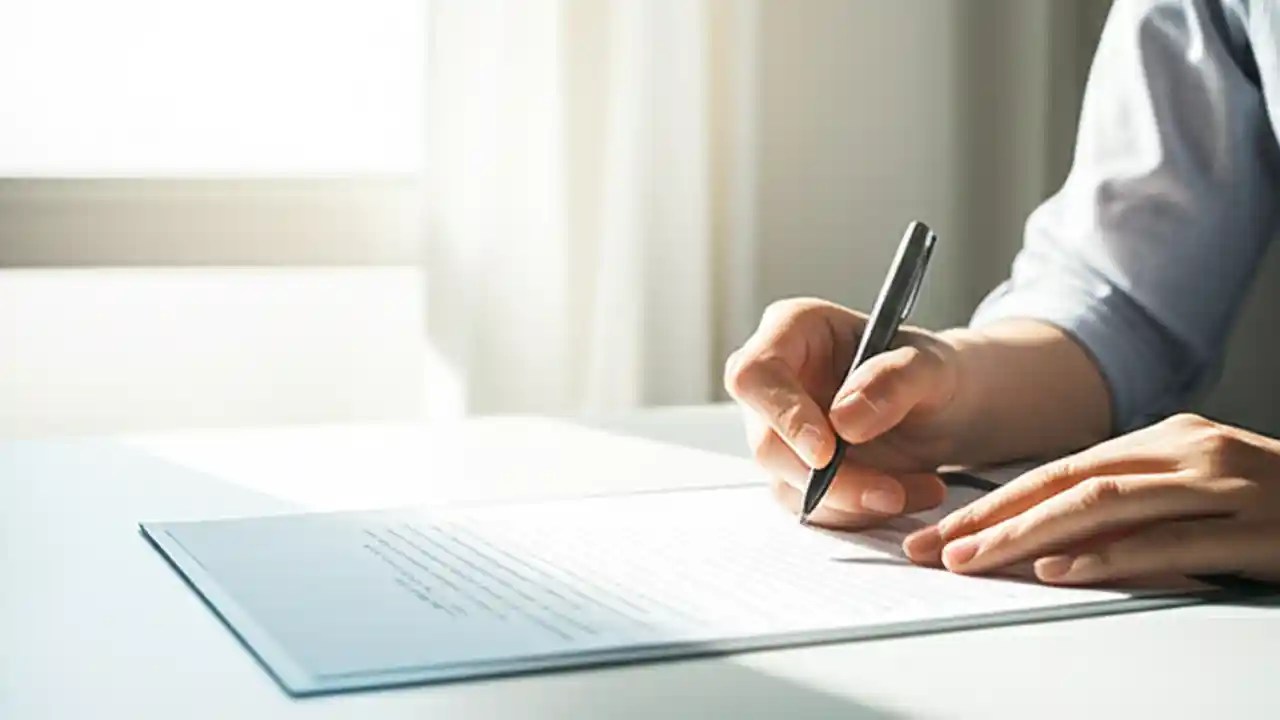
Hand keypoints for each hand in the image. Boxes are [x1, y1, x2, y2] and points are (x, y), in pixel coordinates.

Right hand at [724, 298, 962, 527]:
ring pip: (788, 483)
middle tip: (891, 492)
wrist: (950, 410)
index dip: (783, 415)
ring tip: (920, 488)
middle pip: (768, 442)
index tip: (825, 452)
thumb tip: (844, 420)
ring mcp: (782, 431)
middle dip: (830, 478)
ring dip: (853, 501)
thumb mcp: (933, 365)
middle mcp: (776, 382)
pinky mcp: (797, 472)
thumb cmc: (934, 372)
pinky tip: (906, 494)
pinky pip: (813, 507)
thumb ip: (895, 380)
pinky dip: (859, 513)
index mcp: (793, 331)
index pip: (756, 374)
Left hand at [904, 413, 1279, 583]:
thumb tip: (1046, 531)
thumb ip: (1130, 500)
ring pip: (1101, 506)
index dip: (991, 500)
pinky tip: (1058, 570)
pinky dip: (1104, 558)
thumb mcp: (1194, 488)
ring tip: (973, 559)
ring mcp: (1219, 486)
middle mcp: (1184, 452)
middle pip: (1065, 483)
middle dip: (990, 517)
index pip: (1056, 469)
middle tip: (934, 547)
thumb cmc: (1273, 507)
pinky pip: (1164, 542)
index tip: (941, 528)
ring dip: (1026, 535)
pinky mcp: (1251, 527)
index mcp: (1163, 439)